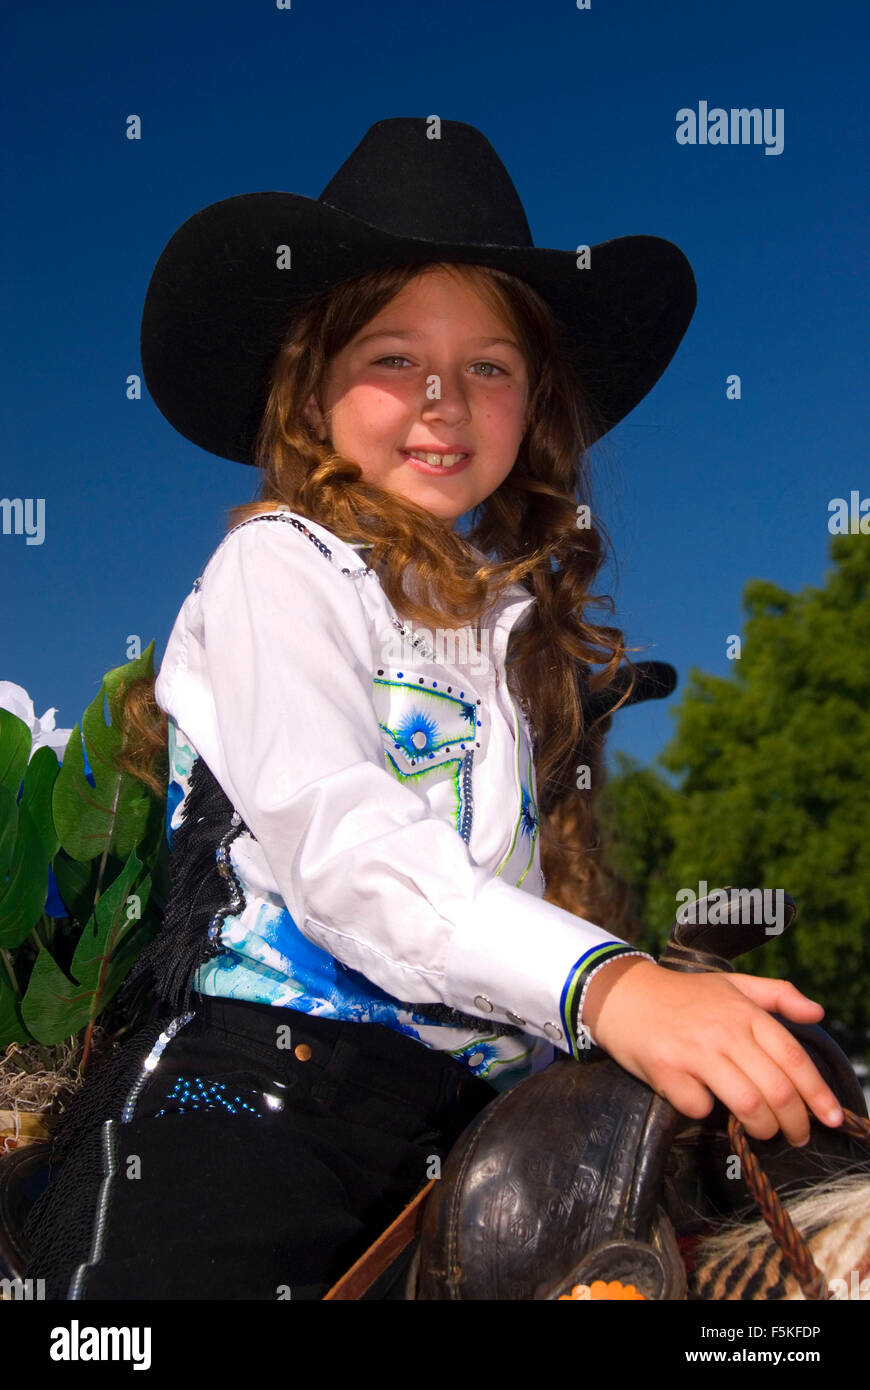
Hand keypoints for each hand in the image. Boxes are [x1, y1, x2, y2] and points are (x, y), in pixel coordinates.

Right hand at [581, 958, 844, 1146]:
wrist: (622, 994)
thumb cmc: (683, 994)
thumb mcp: (732, 983)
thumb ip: (778, 994)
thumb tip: (818, 1013)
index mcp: (745, 1012)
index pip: (794, 1058)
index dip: (818, 1093)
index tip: (832, 1118)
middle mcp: (724, 1030)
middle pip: (777, 1089)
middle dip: (795, 1122)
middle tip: (798, 1136)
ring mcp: (694, 1050)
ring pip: (747, 1104)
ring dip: (762, 1128)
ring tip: (764, 1132)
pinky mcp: (665, 1069)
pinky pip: (699, 1107)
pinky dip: (708, 1115)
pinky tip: (705, 1106)